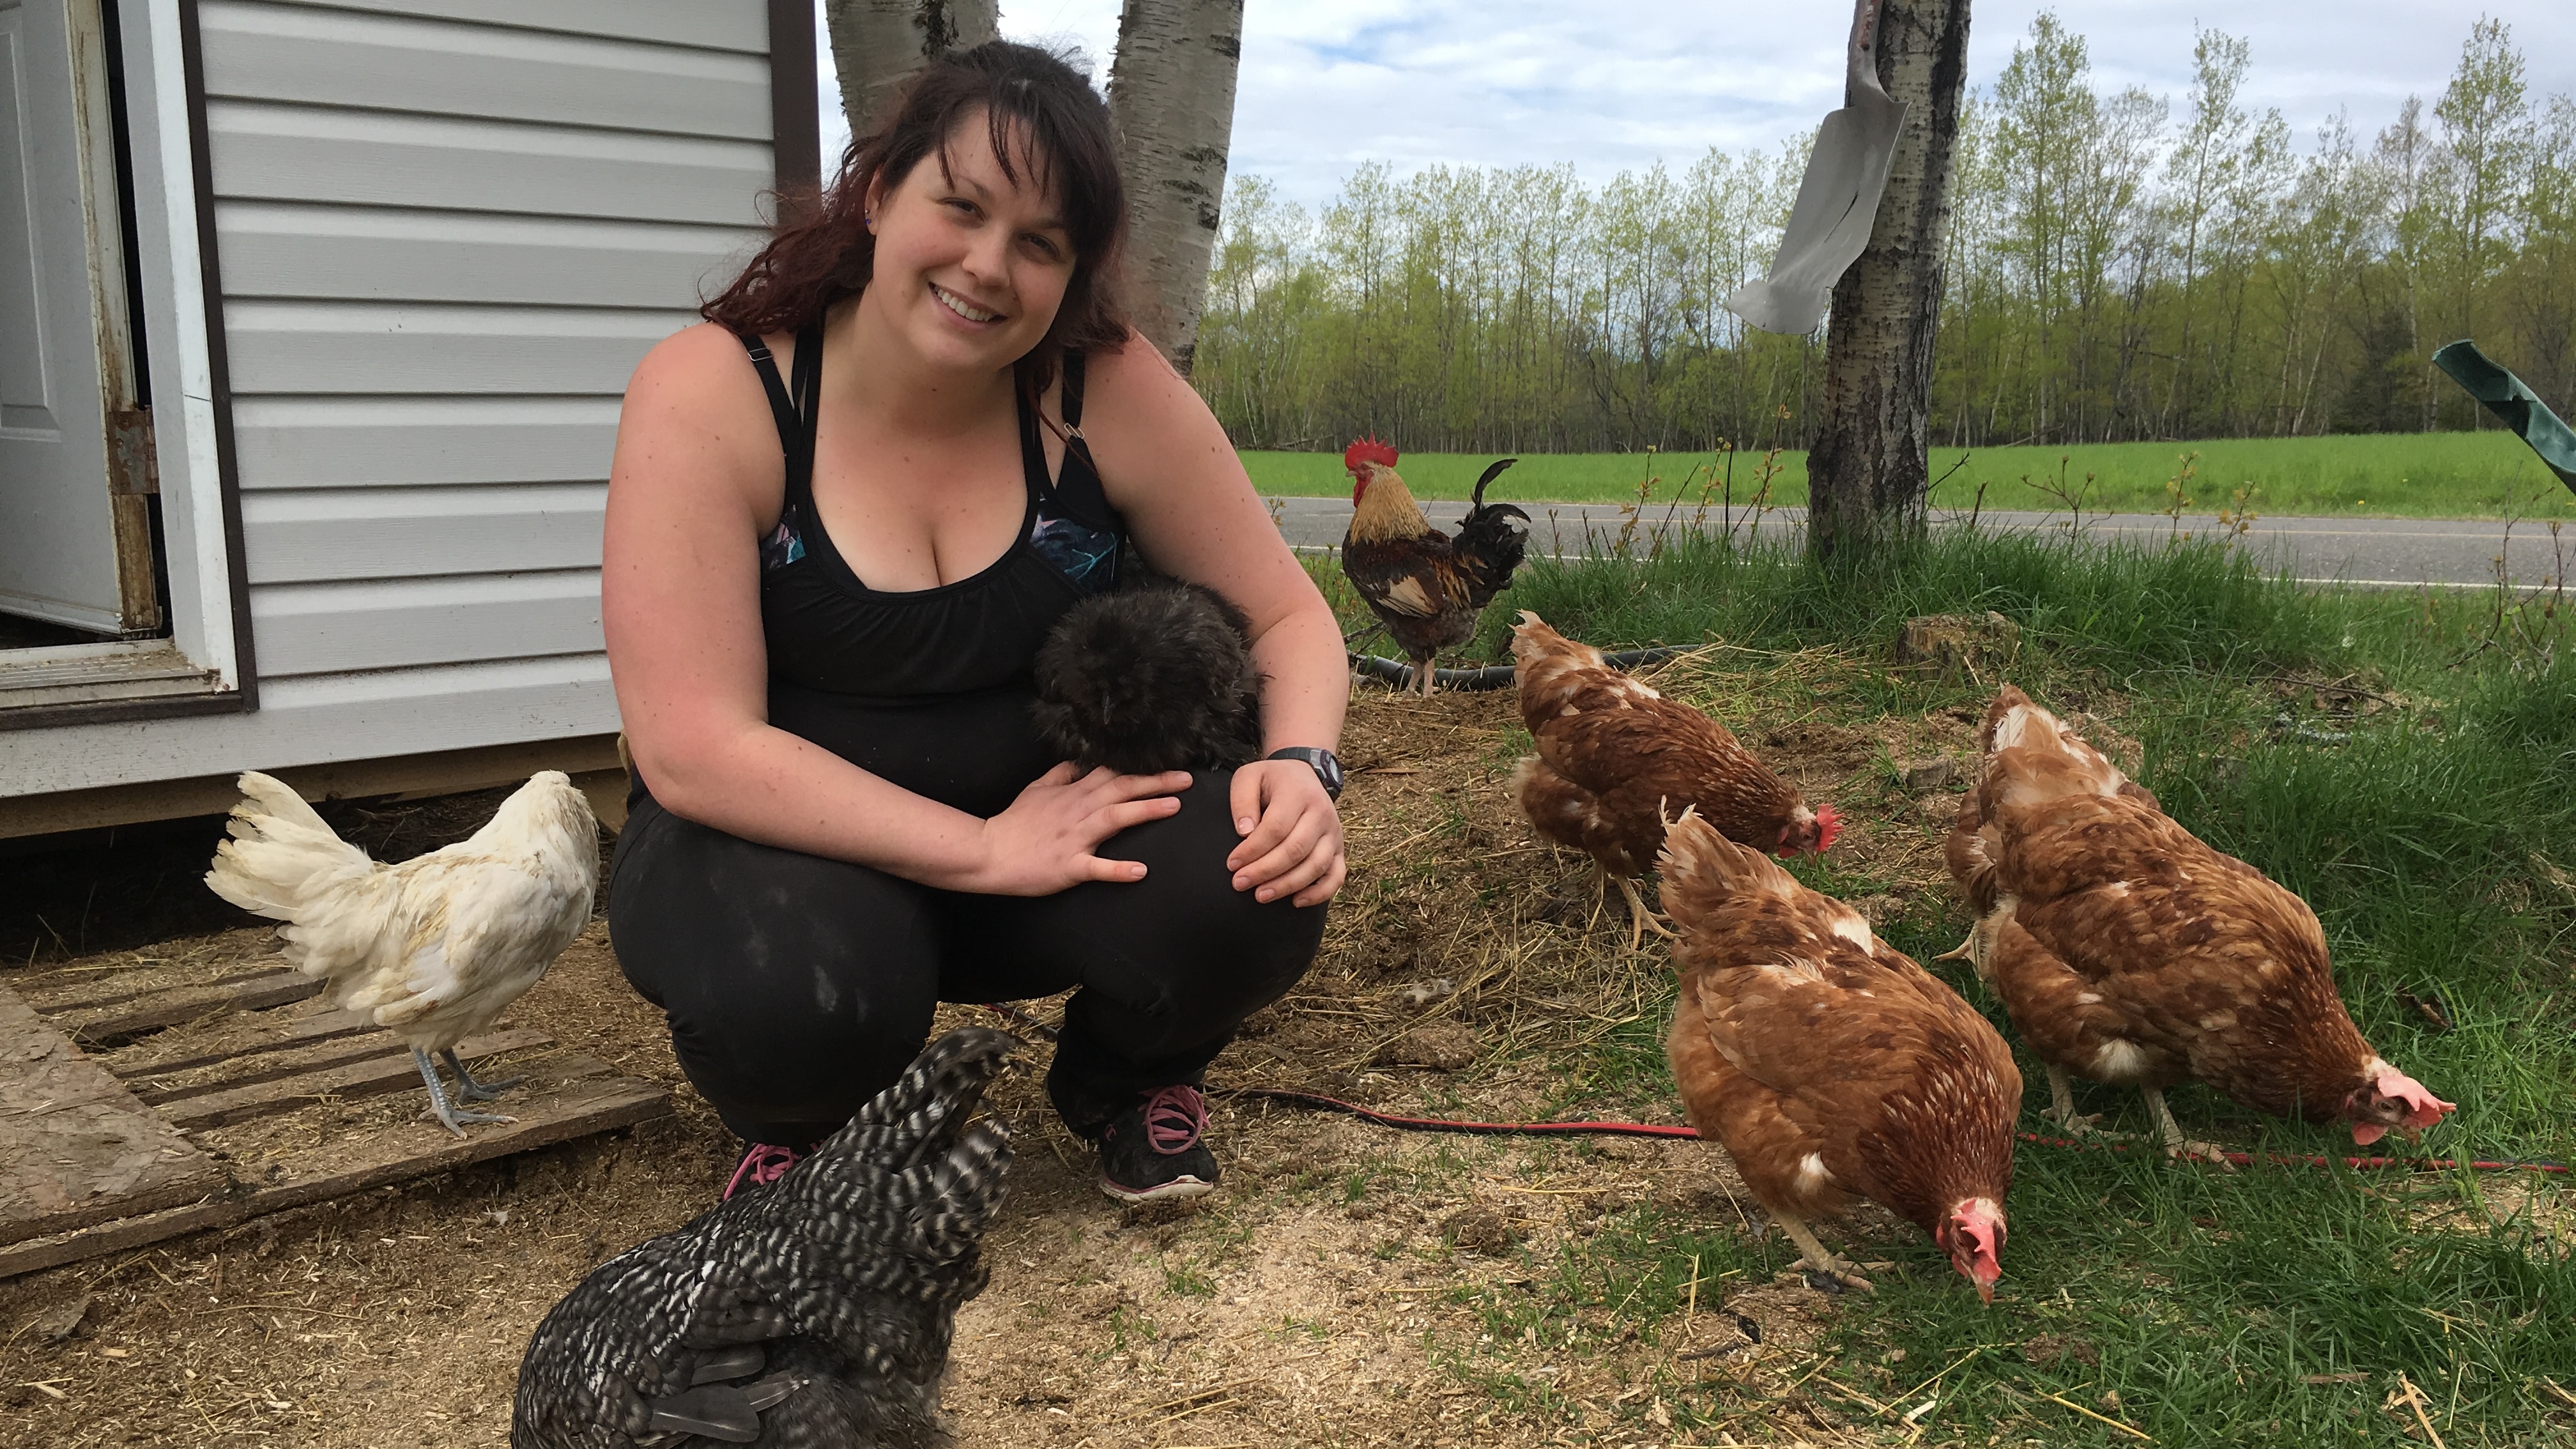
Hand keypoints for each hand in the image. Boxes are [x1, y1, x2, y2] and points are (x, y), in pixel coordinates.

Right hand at [969, 763, 1190, 894]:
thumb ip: (1062, 774)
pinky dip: (1118, 870)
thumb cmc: (1014, 823)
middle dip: (1156, 782)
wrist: (989, 852)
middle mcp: (1078, 811)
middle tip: (1187, 779)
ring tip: (1173, 807)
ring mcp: (1074, 838)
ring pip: (1114, 819)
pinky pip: (1096, 867)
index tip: (1169, 760)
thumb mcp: (1037, 789)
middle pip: (1122, 789)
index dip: (1142, 765)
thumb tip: (1082, 761)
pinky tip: (1140, 872)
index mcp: (1073, 793)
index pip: (1112, 772)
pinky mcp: (1069, 865)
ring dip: (1145, 811)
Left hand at [1226, 759, 1345, 907]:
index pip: (1276, 828)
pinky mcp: (1339, 849)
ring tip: (1261, 896)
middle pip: (1295, 849)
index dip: (1253, 850)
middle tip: (1240, 883)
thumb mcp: (1249, 777)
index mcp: (1299, 794)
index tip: (1231, 864)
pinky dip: (1319, 893)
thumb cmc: (1271, 781)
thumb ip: (1242, 800)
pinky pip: (1336, 876)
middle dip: (1265, 871)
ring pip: (1315, 865)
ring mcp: (1333, 833)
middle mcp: (1322, 813)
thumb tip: (1245, 832)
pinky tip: (1296, 902)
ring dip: (1287, 885)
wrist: (1303, 776)